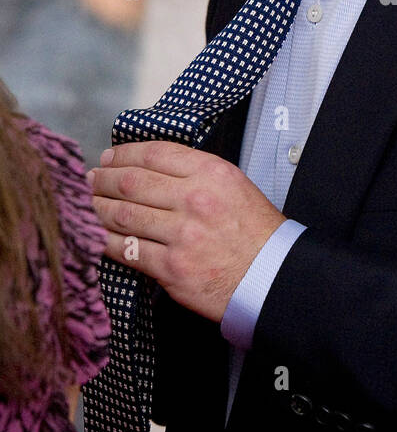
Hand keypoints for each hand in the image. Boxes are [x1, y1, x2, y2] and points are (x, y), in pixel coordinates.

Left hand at [86, 142, 286, 321]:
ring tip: (90, 205)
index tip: (109, 158)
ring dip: (99, 209)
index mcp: (211, 174)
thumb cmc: (257, 232)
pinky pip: (128, 251)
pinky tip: (99, 236)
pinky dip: (108, 242)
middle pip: (132, 183)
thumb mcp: (235, 186)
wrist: (272, 276)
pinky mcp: (172, 268)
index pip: (155, 154)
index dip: (124, 154)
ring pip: (124, 215)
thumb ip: (197, 174)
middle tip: (91, 181)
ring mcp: (181, 235)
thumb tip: (153, 169)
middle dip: (104, 180)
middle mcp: (194, 200)